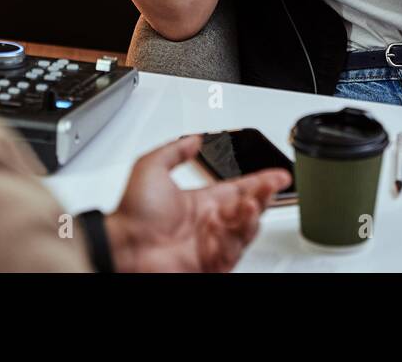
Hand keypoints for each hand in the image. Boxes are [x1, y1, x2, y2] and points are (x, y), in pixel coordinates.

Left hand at [104, 135, 291, 271]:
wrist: (123, 245)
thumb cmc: (132, 214)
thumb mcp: (151, 168)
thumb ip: (174, 150)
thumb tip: (193, 138)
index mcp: (200, 202)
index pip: (238, 189)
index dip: (260, 181)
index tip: (278, 175)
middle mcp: (209, 223)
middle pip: (248, 207)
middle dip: (263, 195)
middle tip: (271, 185)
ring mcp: (211, 244)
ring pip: (246, 229)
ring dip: (252, 214)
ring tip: (251, 202)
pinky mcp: (211, 262)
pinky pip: (235, 249)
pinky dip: (239, 235)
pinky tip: (235, 220)